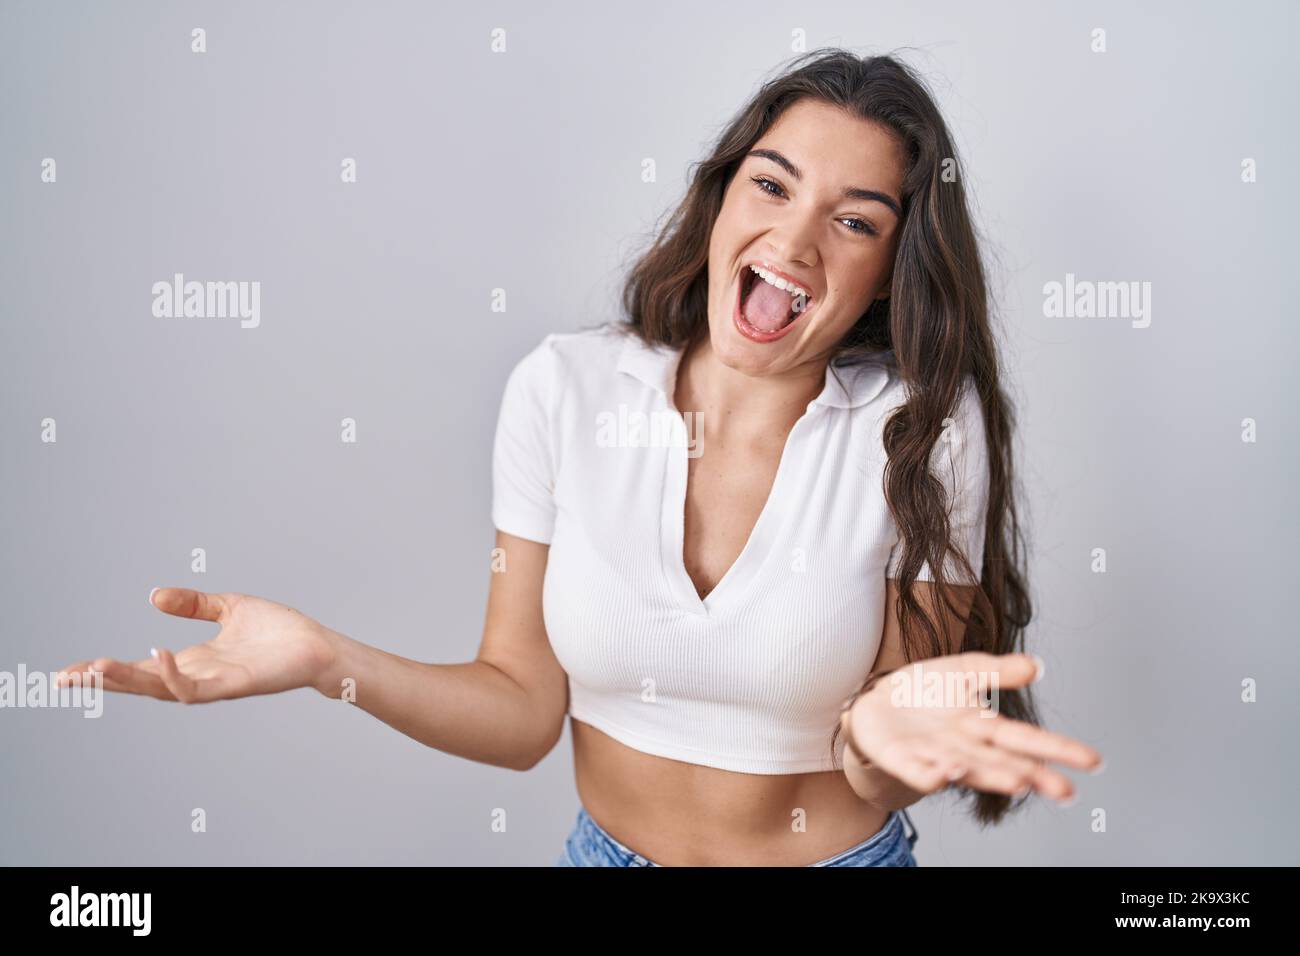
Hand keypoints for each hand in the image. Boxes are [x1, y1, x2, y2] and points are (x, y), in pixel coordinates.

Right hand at [55, 587, 341, 702]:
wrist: (316, 647)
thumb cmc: (278, 631)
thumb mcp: (228, 608)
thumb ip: (193, 603)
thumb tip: (154, 595)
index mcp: (192, 660)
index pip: (139, 668)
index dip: (105, 670)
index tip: (68, 670)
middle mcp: (197, 676)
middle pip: (139, 683)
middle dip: (102, 681)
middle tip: (65, 677)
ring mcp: (212, 684)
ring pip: (159, 690)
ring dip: (127, 680)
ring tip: (97, 667)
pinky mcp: (232, 686)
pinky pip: (194, 690)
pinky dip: (173, 676)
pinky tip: (158, 657)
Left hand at [845, 652, 1102, 803]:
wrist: (877, 703)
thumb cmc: (926, 693)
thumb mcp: (963, 671)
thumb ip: (997, 671)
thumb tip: (1037, 666)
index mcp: (983, 726)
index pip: (1025, 738)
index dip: (1057, 749)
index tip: (1093, 761)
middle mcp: (965, 747)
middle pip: (1003, 762)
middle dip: (1033, 775)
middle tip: (1065, 790)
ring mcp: (933, 755)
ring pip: (967, 769)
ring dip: (990, 776)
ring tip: (1017, 781)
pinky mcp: (901, 758)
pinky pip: (917, 769)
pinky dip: (931, 774)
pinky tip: (946, 774)